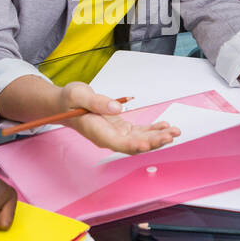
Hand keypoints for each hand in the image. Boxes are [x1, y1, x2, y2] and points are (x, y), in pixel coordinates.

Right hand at [61, 81, 179, 153]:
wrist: (64, 104)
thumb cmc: (69, 101)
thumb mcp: (79, 95)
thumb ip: (97, 102)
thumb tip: (117, 108)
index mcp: (97, 132)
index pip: (119, 143)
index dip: (135, 145)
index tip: (149, 144)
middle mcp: (108, 137)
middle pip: (134, 144)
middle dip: (154, 141)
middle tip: (171, 134)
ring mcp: (116, 134)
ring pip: (140, 140)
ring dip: (157, 137)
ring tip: (175, 131)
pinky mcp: (120, 128)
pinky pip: (139, 132)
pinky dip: (152, 130)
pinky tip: (165, 126)